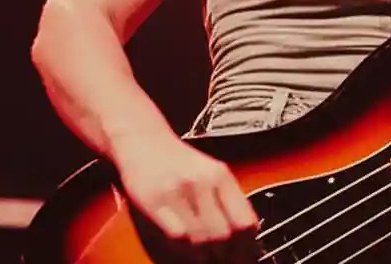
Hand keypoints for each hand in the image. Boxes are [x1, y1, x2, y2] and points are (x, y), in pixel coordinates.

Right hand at [112, 132, 259, 262]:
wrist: (142, 140)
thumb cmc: (177, 160)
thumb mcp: (210, 171)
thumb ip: (227, 199)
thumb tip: (245, 234)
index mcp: (221, 175)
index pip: (245, 220)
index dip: (248, 246)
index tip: (248, 255)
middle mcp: (202, 182)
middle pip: (225, 234)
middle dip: (228, 256)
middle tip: (228, 261)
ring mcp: (178, 192)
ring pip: (202, 238)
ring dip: (207, 256)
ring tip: (210, 260)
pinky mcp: (154, 202)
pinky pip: (177, 236)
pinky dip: (185, 251)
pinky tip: (189, 253)